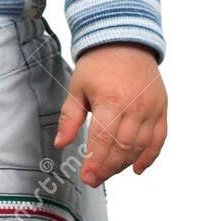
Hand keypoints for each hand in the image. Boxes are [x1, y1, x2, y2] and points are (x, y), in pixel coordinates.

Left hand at [53, 43, 166, 185]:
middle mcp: (134, 108)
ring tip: (109, 172)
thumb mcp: (77, 88)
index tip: (87, 176)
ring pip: (140, 148)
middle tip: (94, 178)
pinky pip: (158, 140)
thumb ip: (69, 118)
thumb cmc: (98, 63)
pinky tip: (137, 168)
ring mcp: (151, 109)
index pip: (103, 141)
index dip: (95, 163)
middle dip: (107, 168)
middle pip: (122, 149)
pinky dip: (149, 156)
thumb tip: (60, 143)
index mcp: (111, 101)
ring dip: (124, 164)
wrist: (123, 42)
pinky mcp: (161, 109)